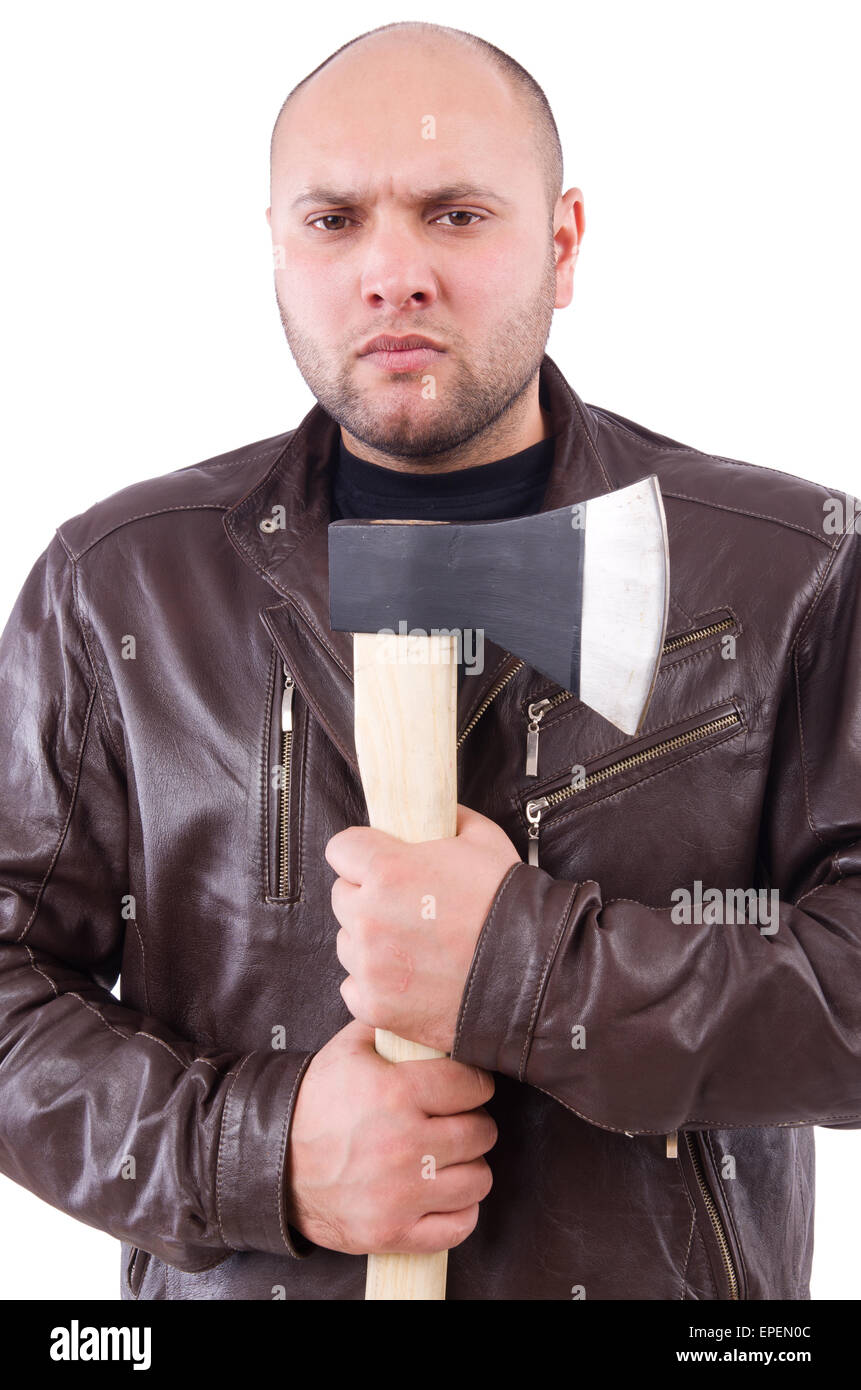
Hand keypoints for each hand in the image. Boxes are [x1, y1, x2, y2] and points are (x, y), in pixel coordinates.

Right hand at [286, 1020, 497, 1254]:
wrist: (270, 1162)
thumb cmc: (313, 1103)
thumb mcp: (347, 1051)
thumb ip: (391, 1030)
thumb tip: (424, 1011)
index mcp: (395, 1093)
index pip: (472, 1085)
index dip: (474, 1084)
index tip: (467, 1088)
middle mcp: (403, 1145)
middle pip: (481, 1133)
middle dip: (473, 1123)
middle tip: (455, 1122)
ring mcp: (399, 1194)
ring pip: (477, 1179)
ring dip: (468, 1167)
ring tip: (449, 1158)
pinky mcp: (392, 1232)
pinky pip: (458, 1227)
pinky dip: (459, 1212)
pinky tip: (445, 1195)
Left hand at [326, 804, 520, 1052]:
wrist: (534, 973)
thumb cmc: (509, 905)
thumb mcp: (483, 838)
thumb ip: (445, 818)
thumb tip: (432, 812)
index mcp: (388, 869)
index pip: (340, 849)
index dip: (362, 854)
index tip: (378, 863)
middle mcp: (370, 916)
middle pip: (343, 897)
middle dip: (369, 898)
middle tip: (408, 908)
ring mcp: (371, 965)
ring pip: (348, 942)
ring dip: (371, 941)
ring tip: (415, 946)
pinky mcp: (376, 1005)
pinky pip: (354, 987)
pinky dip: (376, 984)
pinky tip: (410, 978)